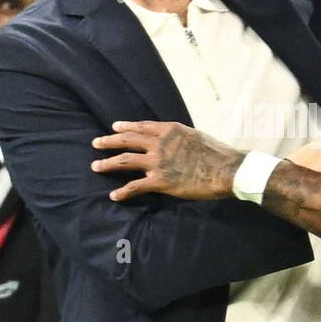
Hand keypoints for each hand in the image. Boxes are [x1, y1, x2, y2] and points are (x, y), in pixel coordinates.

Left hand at [91, 121, 242, 201]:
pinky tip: (114, 195)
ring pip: (124, 160)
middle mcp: (159, 143)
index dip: (126, 126)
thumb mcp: (196, 136)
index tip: (114, 127)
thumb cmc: (216, 153)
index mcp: (169, 130)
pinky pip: (136, 186)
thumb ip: (180, 137)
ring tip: (95, 166)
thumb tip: (175, 140)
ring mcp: (158, 162)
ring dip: (107, 163)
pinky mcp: (160, 181)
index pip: (141, 126)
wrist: (225, 169)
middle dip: (109, 141)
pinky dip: (123, 191)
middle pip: (127, 140)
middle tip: (96, 143)